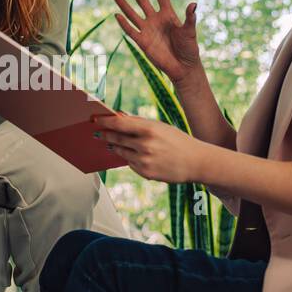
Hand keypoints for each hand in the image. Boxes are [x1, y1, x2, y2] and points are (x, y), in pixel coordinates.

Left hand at [92, 111, 206, 183]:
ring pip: (122, 152)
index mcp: (150, 129)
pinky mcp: (146, 173)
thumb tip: (119, 117)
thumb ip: (140, 123)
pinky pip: (130, 164)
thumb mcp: (161, 127)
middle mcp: (145, 145)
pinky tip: (133, 155)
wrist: (196, 162)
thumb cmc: (178, 140)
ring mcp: (144, 160)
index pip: (120, 124)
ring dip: (115, 147)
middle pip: (117, 139)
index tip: (95, 120)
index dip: (105, 122)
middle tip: (97, 134)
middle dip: (106, 136)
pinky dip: (130, 158)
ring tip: (111, 143)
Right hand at [112, 0, 202, 86]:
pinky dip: (124, 23)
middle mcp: (155, 19)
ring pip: (132, 13)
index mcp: (168, 14)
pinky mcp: (143, 42)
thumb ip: (190, 18)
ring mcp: (148, 30)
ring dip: (123, 3)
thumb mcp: (190, 31)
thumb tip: (194, 4)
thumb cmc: (189, 48)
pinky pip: (131, 31)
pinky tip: (117, 15)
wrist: (183, 67)